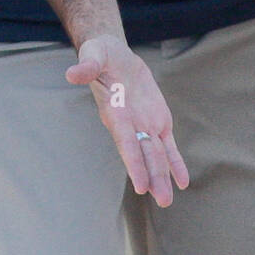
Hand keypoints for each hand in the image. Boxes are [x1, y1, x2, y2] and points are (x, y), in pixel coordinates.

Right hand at [67, 33, 188, 206]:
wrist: (113, 55)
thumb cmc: (100, 55)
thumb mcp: (94, 54)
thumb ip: (87, 66)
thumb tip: (71, 73)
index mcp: (116, 114)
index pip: (127, 142)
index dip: (135, 163)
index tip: (141, 185)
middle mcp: (130, 124)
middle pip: (144, 155)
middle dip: (153, 177)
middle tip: (162, 200)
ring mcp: (145, 124)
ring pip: (157, 154)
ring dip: (163, 176)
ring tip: (167, 200)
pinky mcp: (158, 119)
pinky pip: (168, 144)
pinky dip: (175, 162)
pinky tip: (182, 181)